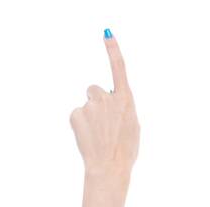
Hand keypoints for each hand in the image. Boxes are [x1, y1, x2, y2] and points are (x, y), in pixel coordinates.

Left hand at [70, 33, 139, 206]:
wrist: (109, 169)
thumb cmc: (124, 152)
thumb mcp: (132, 127)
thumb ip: (122, 108)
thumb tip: (111, 101)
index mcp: (125, 100)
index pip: (118, 68)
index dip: (113, 50)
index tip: (107, 34)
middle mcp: (108, 98)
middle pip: (95, 91)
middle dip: (96, 104)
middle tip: (102, 128)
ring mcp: (91, 105)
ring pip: (86, 105)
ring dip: (89, 117)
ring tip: (96, 137)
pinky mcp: (76, 114)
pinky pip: (77, 116)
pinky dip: (80, 126)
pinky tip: (88, 139)